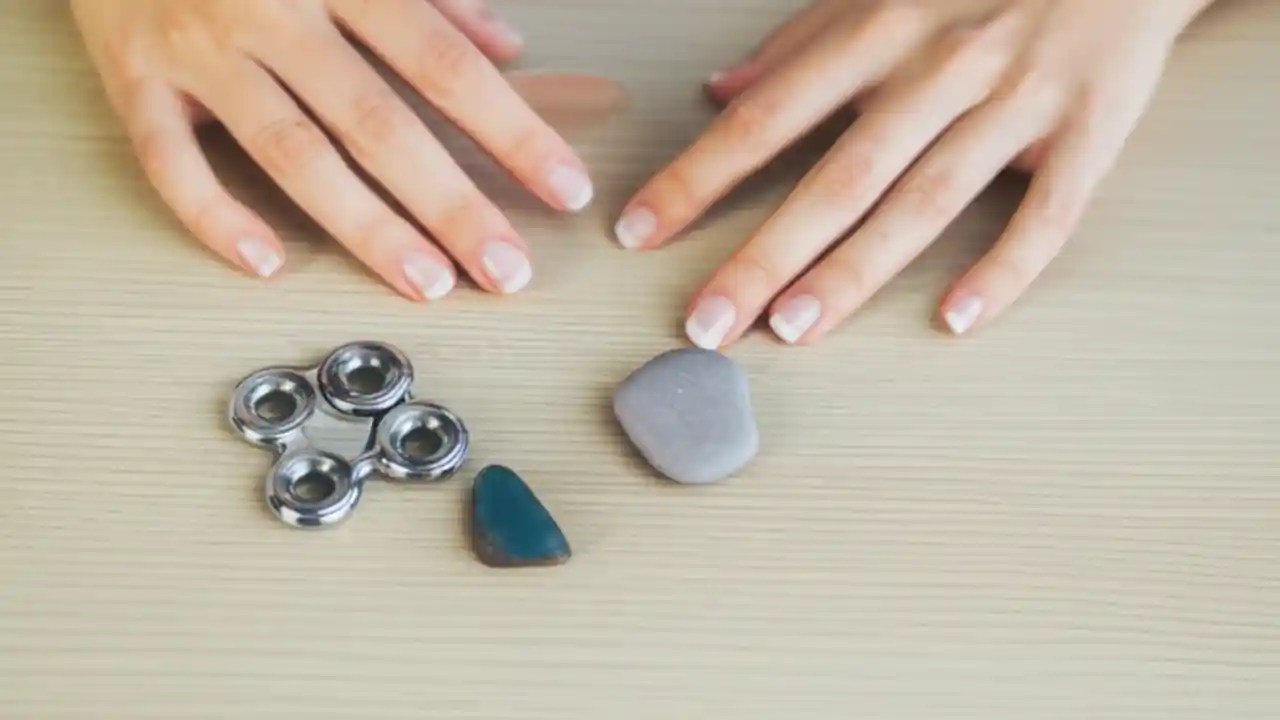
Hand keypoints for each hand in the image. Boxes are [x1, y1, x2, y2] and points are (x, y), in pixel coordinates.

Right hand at [73, 0, 594, 299]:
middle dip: (451, 203)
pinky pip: (171, 159)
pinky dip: (215, 215)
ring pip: (292, 152)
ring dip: (364, 226)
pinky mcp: (136, 77)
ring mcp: (201, 49)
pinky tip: (267, 264)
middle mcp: (272, 13)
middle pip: (377, 121)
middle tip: (505, 268)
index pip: (445, 64)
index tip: (563, 187)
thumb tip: (505, 47)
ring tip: (428, 282)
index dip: (511, 130)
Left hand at [616, 0, 1214, 346]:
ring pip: (926, 199)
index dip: (698, 176)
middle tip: (709, 319)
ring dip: (856, 270)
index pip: (769, 116)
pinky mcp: (1090, 128)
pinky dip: (1004, 269)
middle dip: (765, 253)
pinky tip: (956, 319)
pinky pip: (1045, 211)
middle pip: (840, 174)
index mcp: (882, 29)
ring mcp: (1018, 99)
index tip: (641, 230)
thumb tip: (719, 92)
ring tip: (795, 328)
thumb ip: (800, 43)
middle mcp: (942, 66)